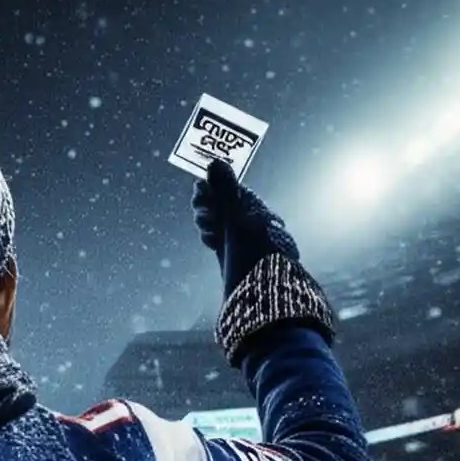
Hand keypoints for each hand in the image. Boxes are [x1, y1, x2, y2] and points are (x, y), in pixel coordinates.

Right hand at [191, 160, 299, 295]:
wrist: (260, 298)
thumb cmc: (254, 256)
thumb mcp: (237, 219)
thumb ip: (225, 191)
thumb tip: (214, 162)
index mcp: (255, 210)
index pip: (229, 189)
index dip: (212, 187)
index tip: (199, 190)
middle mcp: (250, 223)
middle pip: (221, 204)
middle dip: (208, 204)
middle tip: (203, 214)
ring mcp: (240, 240)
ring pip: (217, 221)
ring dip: (207, 221)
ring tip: (207, 231)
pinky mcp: (232, 256)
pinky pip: (218, 238)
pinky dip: (210, 236)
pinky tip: (210, 242)